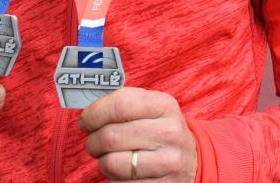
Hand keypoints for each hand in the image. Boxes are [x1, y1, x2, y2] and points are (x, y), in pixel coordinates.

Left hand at [79, 87, 196, 181]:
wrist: (192, 162)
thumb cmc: (160, 132)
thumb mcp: (152, 109)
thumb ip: (124, 104)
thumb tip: (88, 109)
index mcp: (164, 106)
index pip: (120, 104)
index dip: (95, 113)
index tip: (86, 121)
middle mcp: (169, 133)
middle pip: (111, 136)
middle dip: (93, 141)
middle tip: (94, 143)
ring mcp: (168, 162)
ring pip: (112, 163)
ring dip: (102, 162)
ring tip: (108, 158)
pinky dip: (113, 180)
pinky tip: (122, 173)